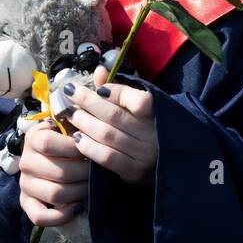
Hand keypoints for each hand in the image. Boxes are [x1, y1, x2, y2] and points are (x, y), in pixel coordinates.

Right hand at [17, 121, 89, 226]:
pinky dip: (60, 216)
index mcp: (33, 139)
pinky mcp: (26, 202)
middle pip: (59, 172)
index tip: (89, 150)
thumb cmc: (66, 140)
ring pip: (55, 194)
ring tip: (92, 186)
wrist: (50, 155)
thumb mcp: (69, 127)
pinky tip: (76, 207)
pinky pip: (39, 217)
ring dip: (79, 192)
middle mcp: (26, 162)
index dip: (74, 148)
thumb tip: (87, 137)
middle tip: (98, 171)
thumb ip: (77, 128)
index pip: (48, 143)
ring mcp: (25, 184)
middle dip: (85, 173)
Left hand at [64, 65, 157, 184]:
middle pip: (114, 115)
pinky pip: (106, 157)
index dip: (113, 90)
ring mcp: (144, 154)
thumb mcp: (142, 105)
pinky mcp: (134, 171)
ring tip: (71, 114)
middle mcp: (153, 133)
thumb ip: (121, 89)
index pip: (136, 99)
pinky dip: (89, 146)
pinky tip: (77, 138)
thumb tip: (99, 71)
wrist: (170, 161)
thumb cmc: (151, 127)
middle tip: (71, 95)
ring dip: (84, 123)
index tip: (96, 87)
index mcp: (159, 113)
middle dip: (88, 102)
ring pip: (107, 135)